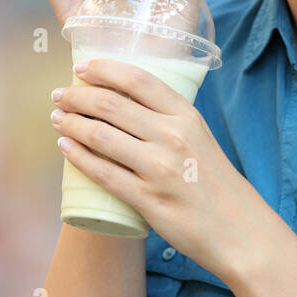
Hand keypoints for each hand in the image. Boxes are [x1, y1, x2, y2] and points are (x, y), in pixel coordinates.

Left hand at [51, 57, 267, 282]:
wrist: (238, 229)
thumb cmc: (215, 181)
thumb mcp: (200, 137)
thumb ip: (169, 119)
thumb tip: (125, 102)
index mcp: (186, 116)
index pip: (138, 80)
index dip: (104, 69)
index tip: (81, 68)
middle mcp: (172, 136)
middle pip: (111, 104)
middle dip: (77, 95)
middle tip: (60, 94)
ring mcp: (159, 168)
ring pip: (101, 136)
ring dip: (71, 123)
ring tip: (58, 118)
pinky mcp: (148, 199)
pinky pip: (103, 173)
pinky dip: (78, 157)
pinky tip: (65, 147)